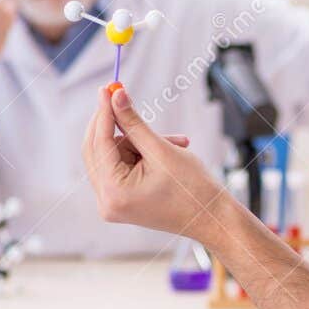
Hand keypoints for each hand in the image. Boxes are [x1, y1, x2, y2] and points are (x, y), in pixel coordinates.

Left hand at [83, 85, 226, 239]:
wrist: (212, 219)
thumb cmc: (193, 190)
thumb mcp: (161, 149)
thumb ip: (133, 122)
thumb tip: (115, 95)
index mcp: (114, 192)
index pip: (100, 143)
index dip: (104, 112)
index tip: (107, 89)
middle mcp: (106, 202)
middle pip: (97, 150)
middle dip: (117, 126)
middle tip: (122, 98)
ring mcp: (112, 204)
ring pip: (112, 156)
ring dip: (137, 141)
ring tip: (173, 142)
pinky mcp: (121, 201)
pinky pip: (121, 167)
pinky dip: (139, 154)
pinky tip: (167, 151)